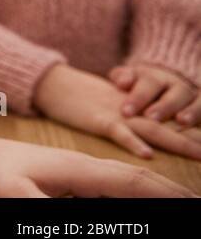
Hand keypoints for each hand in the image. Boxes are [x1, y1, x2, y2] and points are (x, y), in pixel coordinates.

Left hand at [0, 137, 196, 197]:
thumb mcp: (13, 195)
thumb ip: (38, 209)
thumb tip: (59, 222)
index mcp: (81, 170)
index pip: (132, 182)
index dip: (164, 193)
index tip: (190, 202)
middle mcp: (88, 166)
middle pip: (139, 177)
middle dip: (171, 190)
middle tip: (197, 203)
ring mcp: (84, 168)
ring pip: (130, 178)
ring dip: (157, 189)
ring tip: (182, 200)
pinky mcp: (78, 174)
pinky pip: (116, 183)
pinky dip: (138, 190)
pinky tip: (145, 198)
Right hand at [35, 63, 200, 161]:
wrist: (52, 83)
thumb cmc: (79, 99)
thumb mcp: (110, 107)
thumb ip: (130, 118)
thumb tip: (149, 138)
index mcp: (137, 108)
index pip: (170, 120)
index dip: (189, 130)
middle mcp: (133, 110)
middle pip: (168, 125)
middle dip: (191, 139)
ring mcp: (117, 113)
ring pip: (152, 128)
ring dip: (176, 142)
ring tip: (197, 154)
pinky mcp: (99, 118)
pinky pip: (119, 132)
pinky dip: (133, 142)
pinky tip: (147, 155)